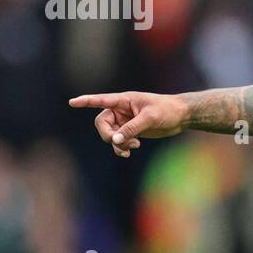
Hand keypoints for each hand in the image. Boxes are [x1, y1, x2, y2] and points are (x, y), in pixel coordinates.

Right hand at [68, 91, 186, 157]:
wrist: (180, 117)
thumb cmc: (167, 110)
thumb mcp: (150, 118)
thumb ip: (132, 128)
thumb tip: (115, 140)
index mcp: (124, 100)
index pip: (101, 100)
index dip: (86, 101)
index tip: (72, 103)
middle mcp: (121, 110)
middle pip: (102, 124)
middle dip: (108, 135)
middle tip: (119, 141)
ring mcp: (124, 122)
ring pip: (109, 135)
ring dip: (117, 143)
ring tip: (133, 146)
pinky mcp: (130, 132)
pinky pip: (117, 142)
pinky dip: (121, 148)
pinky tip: (129, 152)